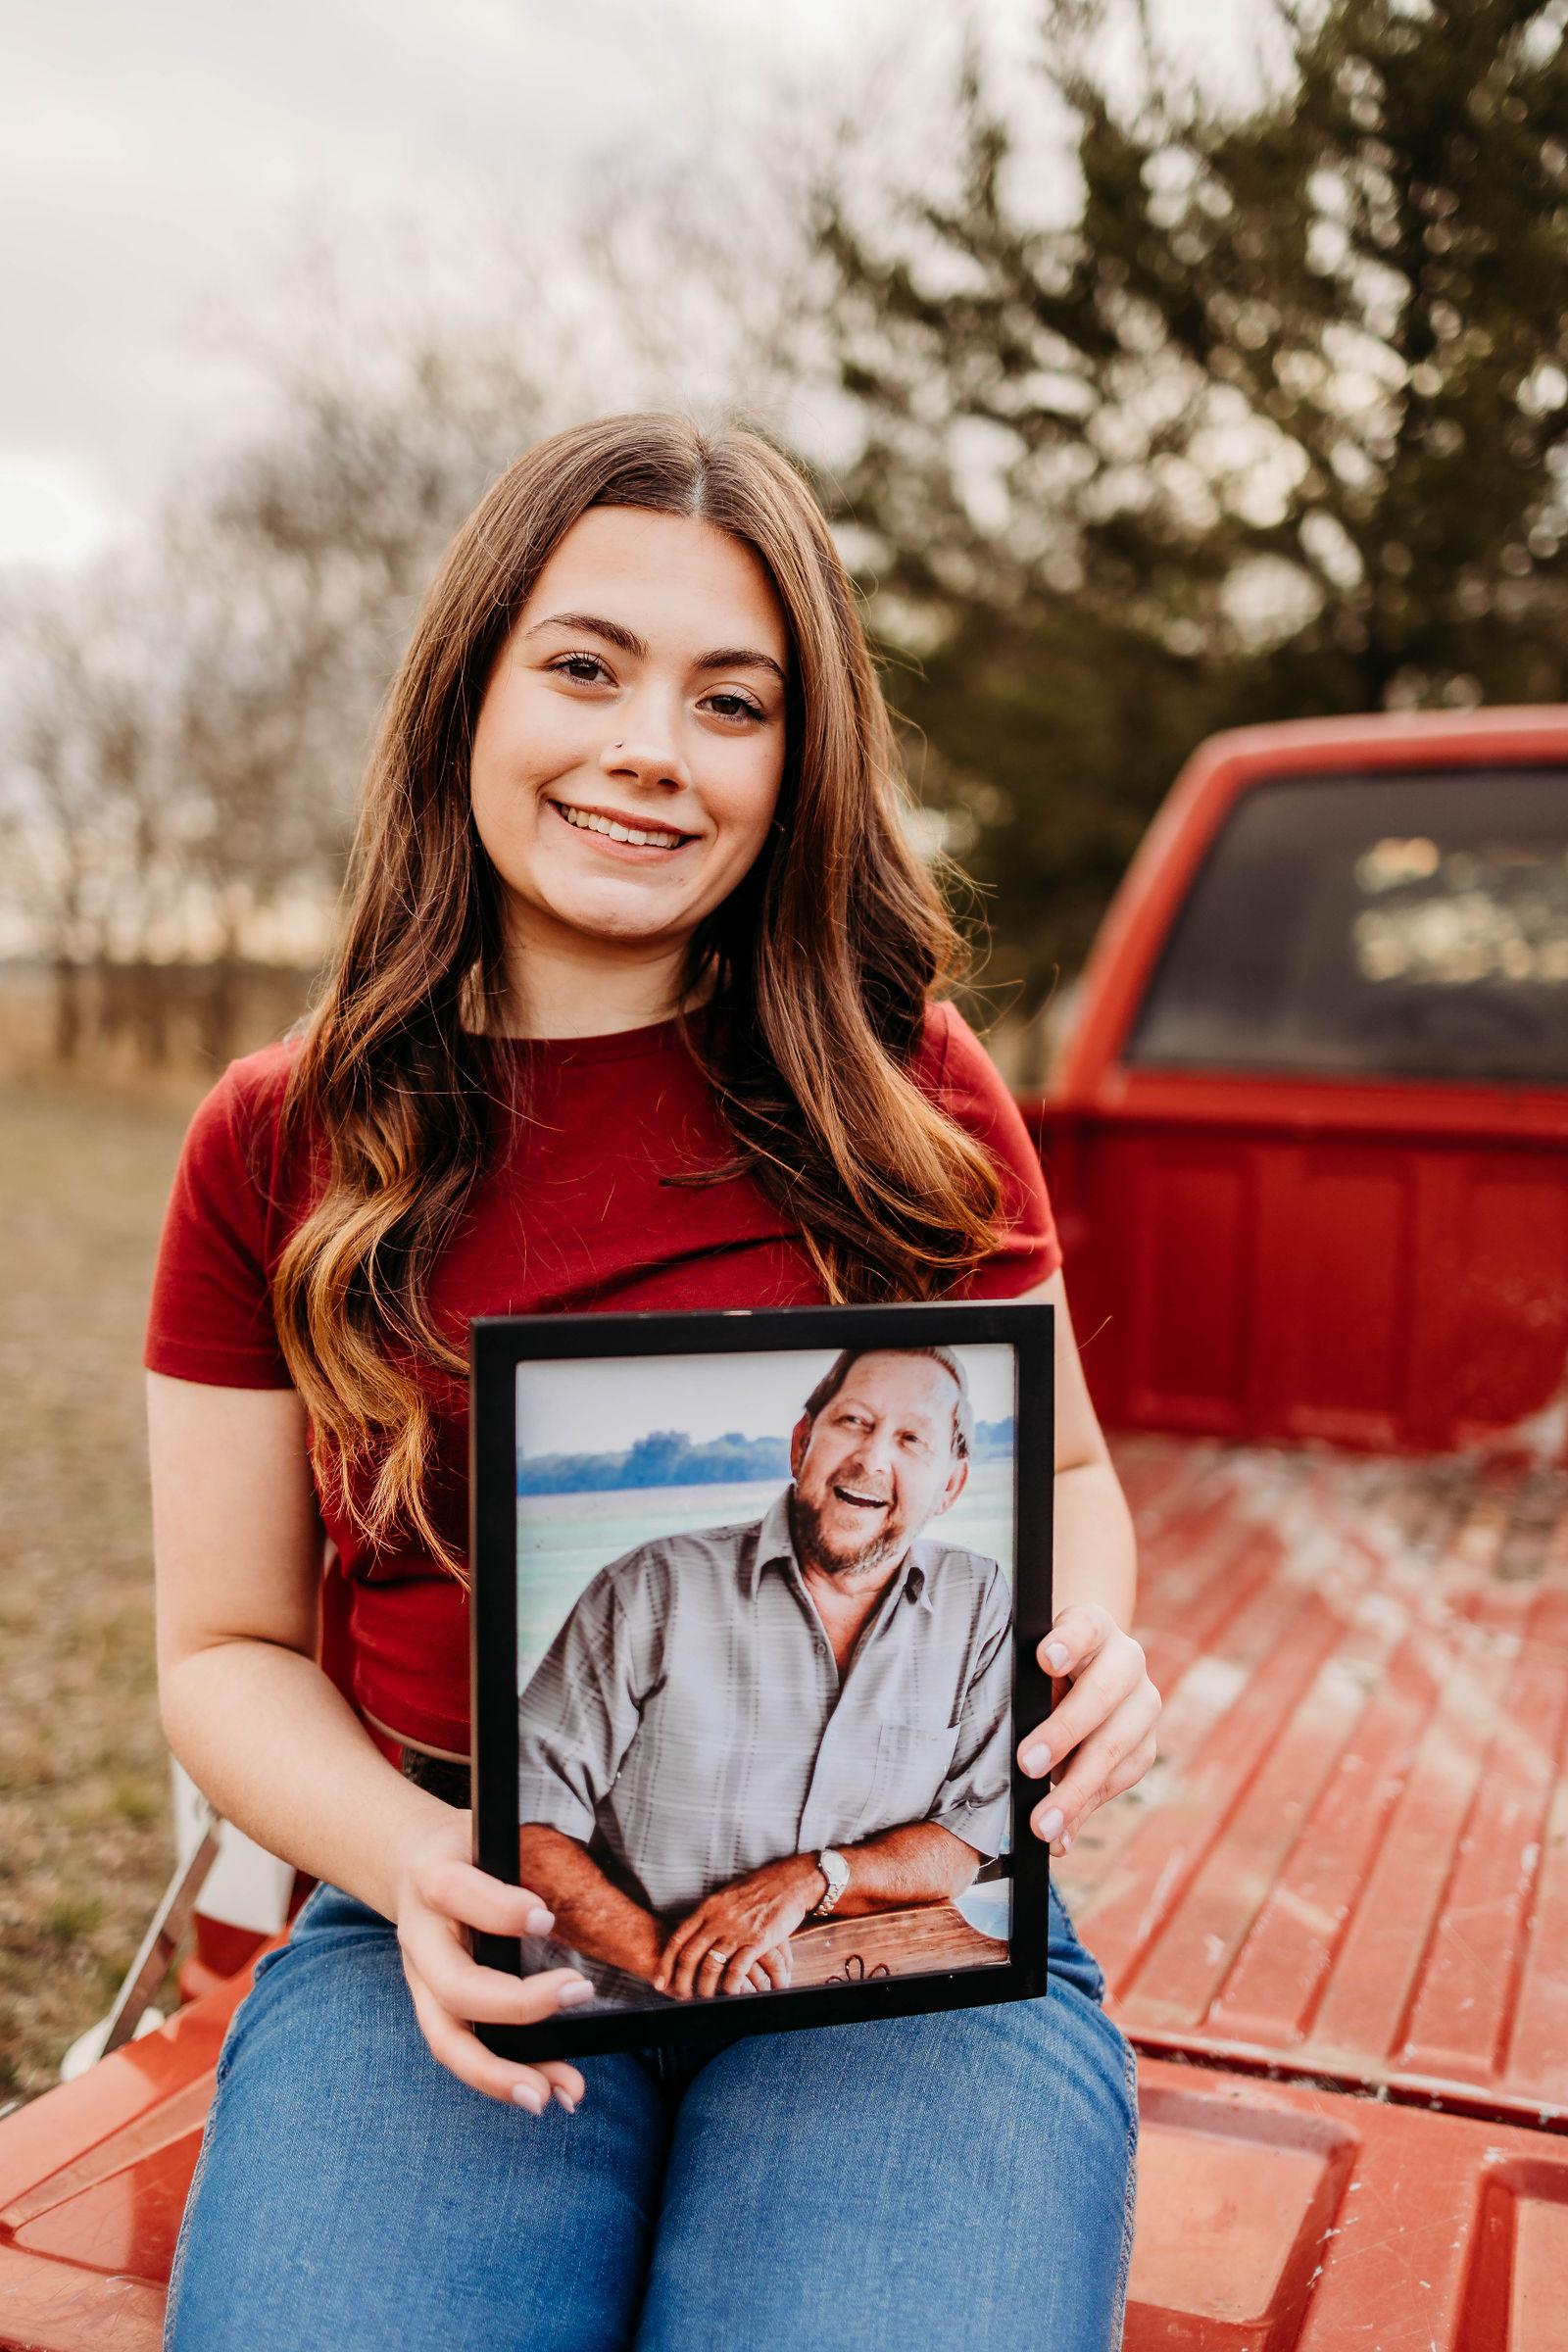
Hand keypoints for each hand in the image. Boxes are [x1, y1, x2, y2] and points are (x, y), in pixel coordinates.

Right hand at [394, 1806, 593, 2112]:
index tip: (546, 1918)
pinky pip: (461, 2051)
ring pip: (447, 2037)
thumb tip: (585, 1891)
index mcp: (433, 1876)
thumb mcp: (490, 1830)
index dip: (498, 1910)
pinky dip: (502, 2079)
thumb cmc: (468, 1847)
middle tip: (578, 1993)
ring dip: (498, 2072)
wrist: (409, 1863)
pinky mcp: (432, 2009)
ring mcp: (421, 1980)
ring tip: (548, 2095)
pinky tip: (546, 2093)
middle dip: (517, 2002)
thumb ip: (526, 1855)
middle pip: (455, 1984)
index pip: (455, 1892)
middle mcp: (420, 1936)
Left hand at [657, 1855, 822, 1998]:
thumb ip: (710, 1914)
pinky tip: (730, 1993)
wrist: (790, 1882)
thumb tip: (694, 1931)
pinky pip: (737, 1969)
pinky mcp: (757, 1941)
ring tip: (704, 1999)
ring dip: (705, 1987)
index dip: (666, 1963)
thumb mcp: (727, 1895)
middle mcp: (718, 1919)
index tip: (660, 1981)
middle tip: (680, 1996)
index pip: (678, 1939)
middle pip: (689, 1956)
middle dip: (681, 1981)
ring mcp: (737, 1930)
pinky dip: (731, 1985)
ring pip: (710, 1966)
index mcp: (708, 1907)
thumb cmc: (759, 1888)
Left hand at [1018, 1604, 1159, 1856]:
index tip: (1044, 1658)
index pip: (1085, 1626)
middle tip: (1027, 1763)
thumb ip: (1021, 1687)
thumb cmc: (1042, 1670)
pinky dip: (1085, 1811)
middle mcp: (1127, 1660)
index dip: (1067, 1642)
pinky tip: (1060, 1835)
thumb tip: (994, 1732)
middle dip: (1063, 1733)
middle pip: (1101, 1695)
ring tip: (1042, 1822)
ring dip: (1076, 1789)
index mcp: (1093, 1627)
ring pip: (1115, 1747)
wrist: (1083, 1674)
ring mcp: (1144, 1704)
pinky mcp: (1146, 1746)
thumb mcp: (1031, 1664)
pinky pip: (1118, 1783)